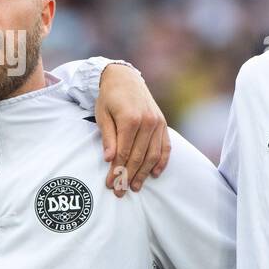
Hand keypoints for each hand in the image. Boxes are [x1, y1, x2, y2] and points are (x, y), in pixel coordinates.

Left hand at [95, 63, 169, 196]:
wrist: (124, 77)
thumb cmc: (109, 97)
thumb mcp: (102, 114)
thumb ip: (108, 137)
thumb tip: (109, 159)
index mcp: (130, 119)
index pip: (123, 152)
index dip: (116, 171)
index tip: (110, 184)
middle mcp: (147, 122)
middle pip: (138, 157)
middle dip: (129, 176)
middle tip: (121, 191)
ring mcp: (158, 123)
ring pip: (152, 155)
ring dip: (144, 173)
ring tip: (136, 187)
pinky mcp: (163, 123)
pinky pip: (165, 146)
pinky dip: (161, 162)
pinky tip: (154, 174)